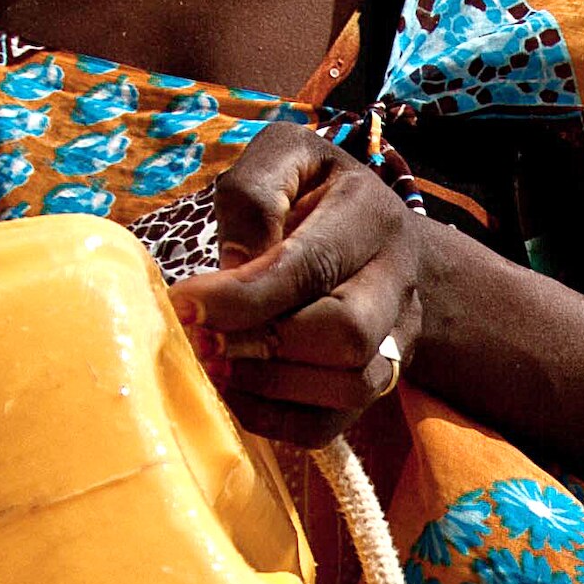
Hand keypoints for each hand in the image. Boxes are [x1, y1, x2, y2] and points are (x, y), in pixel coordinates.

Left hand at [180, 118, 445, 447]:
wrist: (383, 241)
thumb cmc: (314, 196)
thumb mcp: (285, 159)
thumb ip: (254, 195)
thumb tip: (231, 270)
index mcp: (370, 213)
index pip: (313, 265)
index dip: (245, 295)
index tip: (185, 305)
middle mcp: (397, 278)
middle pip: (347, 334)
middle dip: (265, 345)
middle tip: (203, 341)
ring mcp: (398, 336)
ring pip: (354, 385)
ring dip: (273, 385)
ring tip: (218, 368)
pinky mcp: (378, 382)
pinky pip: (335, 425)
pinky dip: (278, 420)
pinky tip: (238, 393)